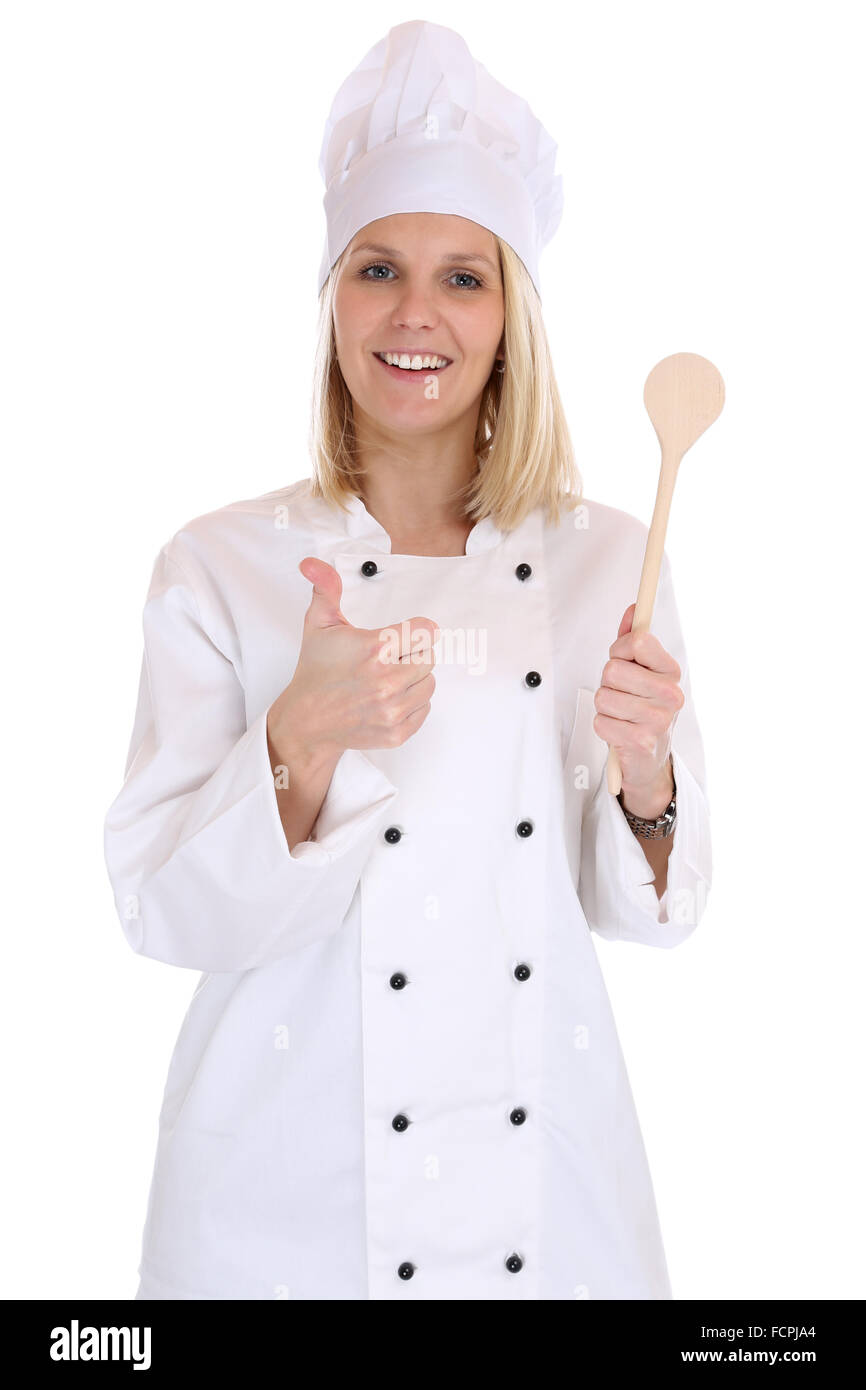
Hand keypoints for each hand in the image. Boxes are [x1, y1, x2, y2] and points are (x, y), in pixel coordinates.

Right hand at [267, 557, 439, 764]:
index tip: (403, 636)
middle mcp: (387, 680)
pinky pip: (424, 709)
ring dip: (414, 680)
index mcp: (375, 648)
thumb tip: (312, 563)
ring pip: (429, 684)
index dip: (416, 631)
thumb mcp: (319, 624)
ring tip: (387, 679)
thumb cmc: (315, 671)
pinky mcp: (397, 732)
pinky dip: (411, 704)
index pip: (427, 631)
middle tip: (387, 660)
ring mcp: (392, 709)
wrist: (307, 721)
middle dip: (411, 655)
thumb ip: (325, 588)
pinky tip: (388, 699)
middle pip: (429, 656)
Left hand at [592, 603, 682, 812]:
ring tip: (620, 714)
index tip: (623, 660)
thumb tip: (634, 609)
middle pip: (613, 670)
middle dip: (608, 682)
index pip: (639, 641)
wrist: (649, 757)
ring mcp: (658, 719)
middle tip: (621, 694)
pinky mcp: (641, 741)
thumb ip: (633, 640)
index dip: (621, 649)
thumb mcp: (639, 672)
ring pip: (603, 696)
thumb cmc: (641, 707)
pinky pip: (601, 721)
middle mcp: (671, 695)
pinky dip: (604, 726)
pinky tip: (619, 730)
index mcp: (671, 672)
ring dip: (605, 706)